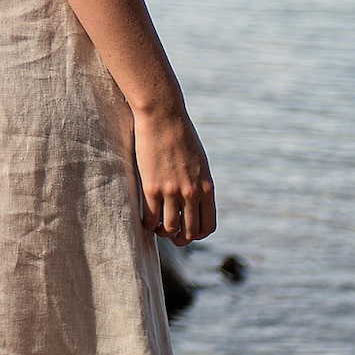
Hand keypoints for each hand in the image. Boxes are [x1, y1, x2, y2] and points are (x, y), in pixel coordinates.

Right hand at [133, 105, 215, 244]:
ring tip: (156, 226)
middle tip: (170, 234)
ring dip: (162, 232)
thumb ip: (198, 183)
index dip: (198, 235)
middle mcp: (192, 193)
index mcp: (207, 187)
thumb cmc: (180, 135)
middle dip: (180, 239)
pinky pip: (150, 219)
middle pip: (190, 233)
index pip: (208, 226)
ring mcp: (172, 192)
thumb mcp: (199, 162)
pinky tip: (145, 219)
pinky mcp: (151, 187)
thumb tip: (193, 200)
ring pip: (169, 229)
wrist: (163, 116)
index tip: (188, 231)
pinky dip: (147, 224)